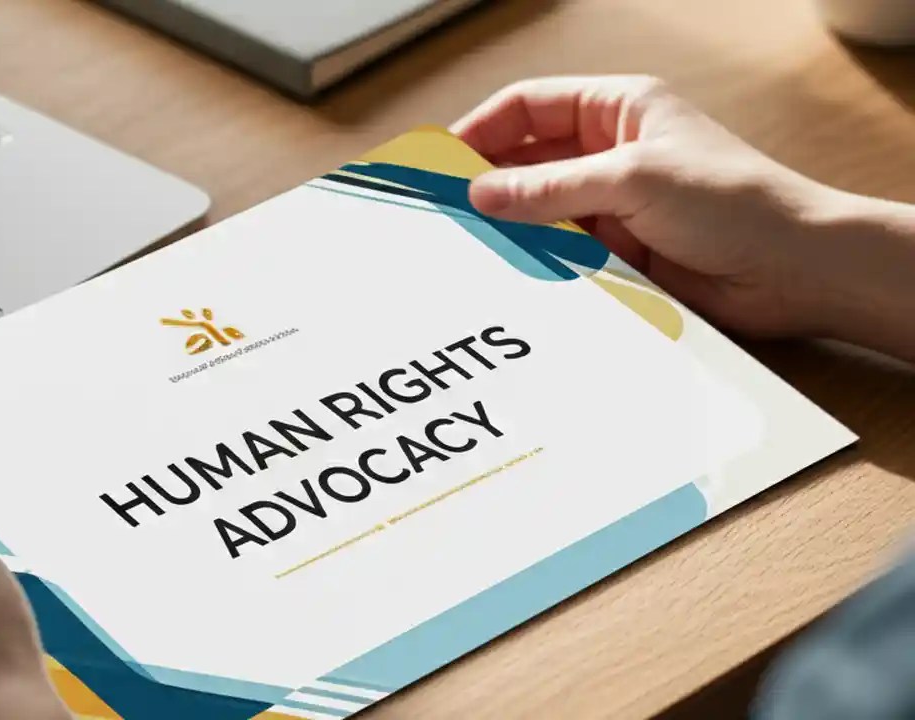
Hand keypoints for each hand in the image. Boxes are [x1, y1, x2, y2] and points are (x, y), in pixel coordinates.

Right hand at [452, 75, 914, 354]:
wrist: (793, 269)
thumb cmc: (734, 202)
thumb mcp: (632, 180)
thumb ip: (550, 188)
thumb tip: (482, 194)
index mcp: (620, 108)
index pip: (531, 106)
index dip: (483, 129)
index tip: (441, 161)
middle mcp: (613, 151)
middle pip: (529, 158)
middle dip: (488, 181)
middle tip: (442, 209)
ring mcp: (614, 203)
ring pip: (541, 209)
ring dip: (512, 225)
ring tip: (471, 244)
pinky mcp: (619, 251)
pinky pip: (562, 250)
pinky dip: (538, 259)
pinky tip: (514, 270)